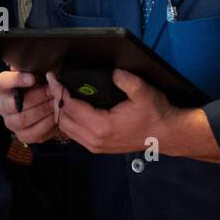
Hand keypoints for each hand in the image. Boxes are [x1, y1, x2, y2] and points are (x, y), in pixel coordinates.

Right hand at [0, 68, 61, 143]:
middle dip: (37, 97)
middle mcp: (3, 105)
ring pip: (23, 120)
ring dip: (42, 110)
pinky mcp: (22, 135)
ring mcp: (11, 122)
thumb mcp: (36, 72)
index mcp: (3, 87)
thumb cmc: (39, 85)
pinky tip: (55, 116)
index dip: (17, 80)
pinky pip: (32, 133)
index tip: (32, 78)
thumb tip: (42, 66)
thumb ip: (35, 68)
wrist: (46, 102)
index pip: (3, 82)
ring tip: (55, 103)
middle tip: (52, 91)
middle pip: (14, 104)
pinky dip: (46, 124)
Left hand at [55, 68, 179, 154]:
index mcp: (102, 126)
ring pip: (66, 129)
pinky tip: (71, 108)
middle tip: (55, 84)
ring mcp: (96, 146)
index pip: (71, 107)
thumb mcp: (144, 92)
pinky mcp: (98, 147)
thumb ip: (127, 80)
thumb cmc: (155, 115)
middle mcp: (95, 139)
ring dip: (61, 112)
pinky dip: (69, 121)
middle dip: (57, 101)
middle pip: (63, 120)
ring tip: (61, 94)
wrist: (165, 134)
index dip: (60, 91)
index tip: (54, 78)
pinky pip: (75, 135)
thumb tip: (113, 72)